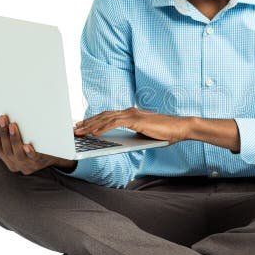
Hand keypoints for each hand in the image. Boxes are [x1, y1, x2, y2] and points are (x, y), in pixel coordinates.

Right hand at [0, 114, 76, 174]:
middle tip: (3, 118)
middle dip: (3, 133)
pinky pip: (34, 157)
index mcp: (7, 160)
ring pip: (17, 153)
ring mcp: (28, 164)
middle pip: (6, 149)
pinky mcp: (41, 162)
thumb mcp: (12, 148)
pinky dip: (30, 151)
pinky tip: (27, 144)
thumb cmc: (29, 151)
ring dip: (14, 138)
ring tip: (12, 125)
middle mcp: (16, 164)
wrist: (55, 158)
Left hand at [74, 107, 188, 144]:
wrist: (179, 128)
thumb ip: (132, 136)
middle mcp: (129, 112)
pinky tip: (94, 134)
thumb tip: (118, 143)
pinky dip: (103, 128)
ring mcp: (132, 114)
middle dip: (87, 122)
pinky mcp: (135, 120)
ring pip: (106, 119)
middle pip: (103, 116)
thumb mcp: (144, 135)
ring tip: (79, 132)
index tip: (82, 126)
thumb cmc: (165, 134)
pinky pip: (114, 123)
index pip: (107, 116)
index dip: (93, 121)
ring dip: (90, 125)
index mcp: (131, 114)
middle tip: (75, 129)